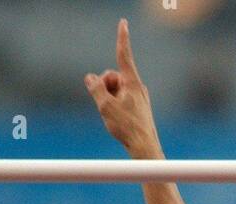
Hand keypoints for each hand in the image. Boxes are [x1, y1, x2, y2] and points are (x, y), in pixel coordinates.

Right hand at [84, 17, 162, 158]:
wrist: (145, 148)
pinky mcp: (138, 109)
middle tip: (103, 104)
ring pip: (116, 91)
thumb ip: (95, 88)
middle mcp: (137, 87)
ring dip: (108, 99)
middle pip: (113, 77)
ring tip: (112, 116)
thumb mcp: (105, 106)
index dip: (122, 38)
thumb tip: (90, 78)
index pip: (124, 55)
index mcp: (132, 82)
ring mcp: (139, 98)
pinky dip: (114, 107)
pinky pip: (121, 101)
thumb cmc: (127, 127)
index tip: (123, 22)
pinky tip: (117, 121)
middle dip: (104, 86)